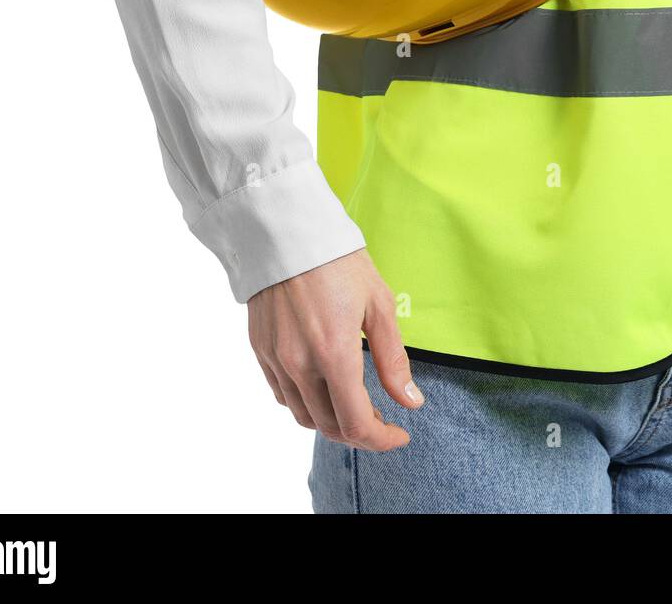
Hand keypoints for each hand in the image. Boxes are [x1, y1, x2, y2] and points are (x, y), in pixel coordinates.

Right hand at [247, 249, 420, 449]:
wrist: (287, 232)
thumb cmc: (339, 261)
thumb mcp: (379, 304)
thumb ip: (393, 360)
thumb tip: (410, 402)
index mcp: (334, 354)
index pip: (355, 423)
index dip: (380, 440)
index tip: (399, 435)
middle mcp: (300, 365)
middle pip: (328, 426)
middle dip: (359, 433)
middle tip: (382, 421)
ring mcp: (276, 359)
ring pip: (303, 415)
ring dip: (332, 421)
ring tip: (355, 405)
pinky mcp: (261, 350)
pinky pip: (283, 394)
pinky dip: (306, 403)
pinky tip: (324, 387)